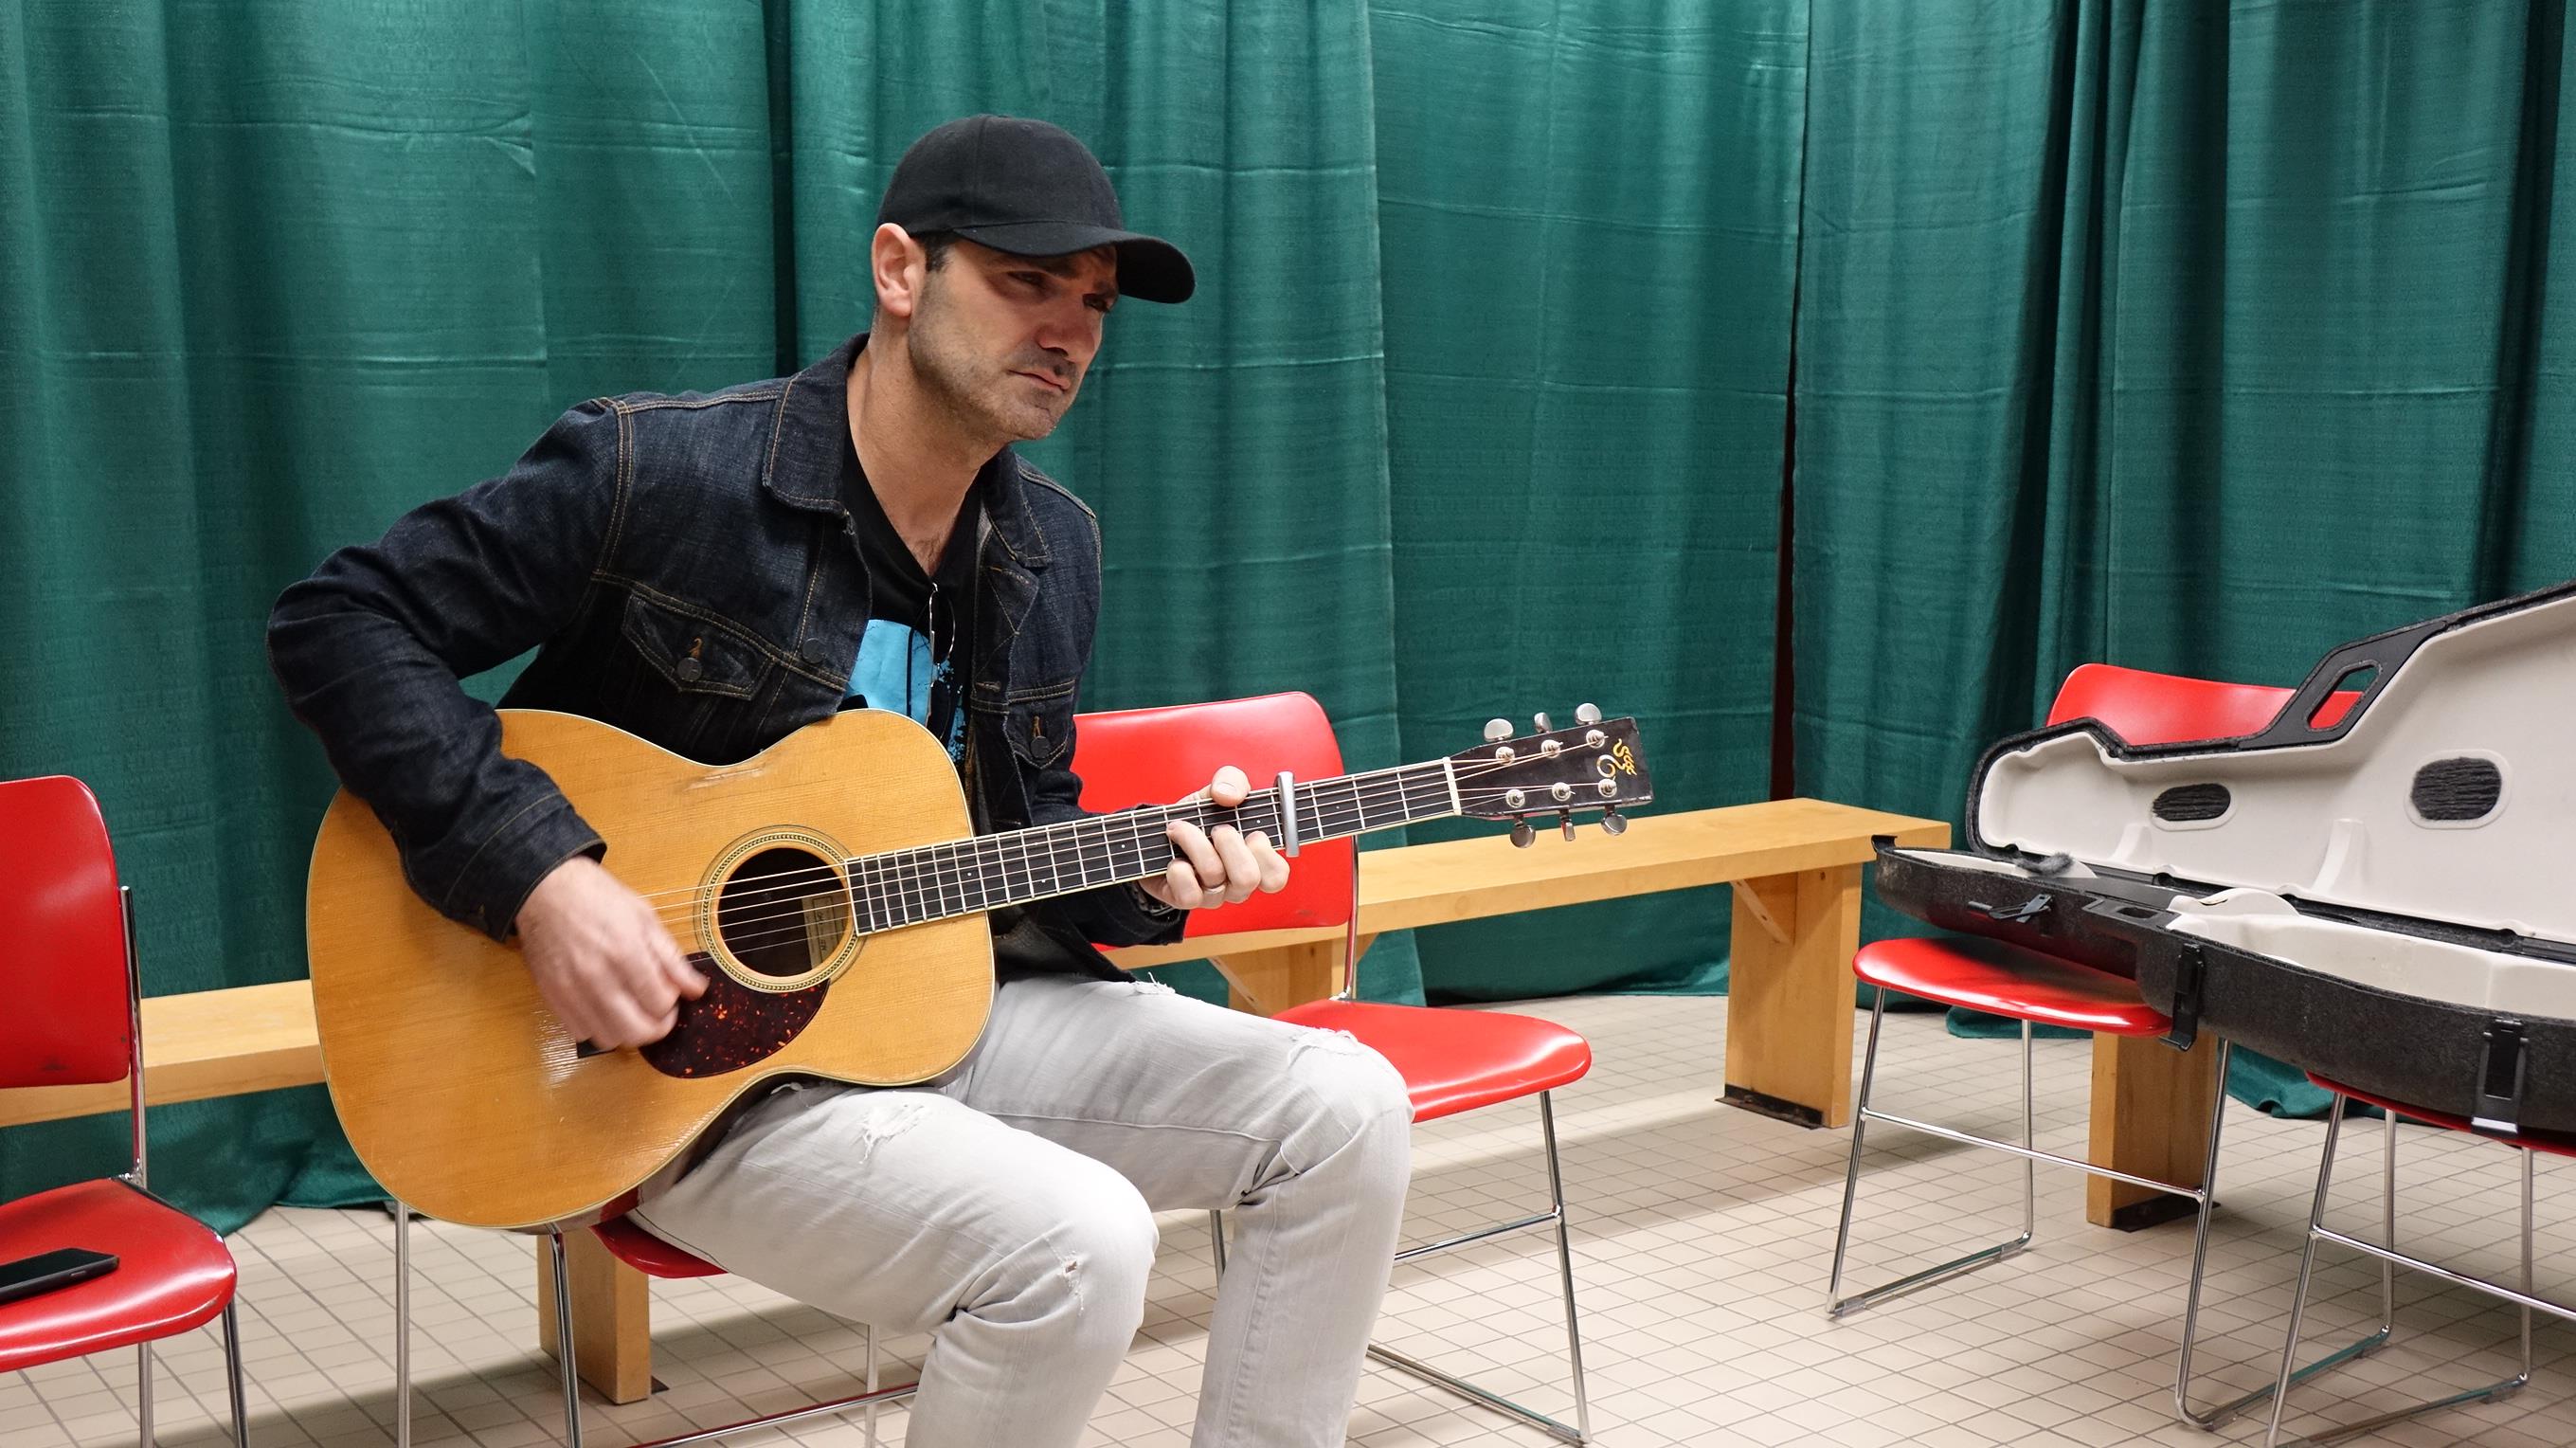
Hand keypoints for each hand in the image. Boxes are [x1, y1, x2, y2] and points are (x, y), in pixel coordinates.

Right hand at [514, 855, 708, 1049]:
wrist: (545, 891)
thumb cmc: (598, 897)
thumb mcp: (644, 917)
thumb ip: (671, 958)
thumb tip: (697, 989)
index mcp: (625, 952)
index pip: (660, 1003)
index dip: (672, 1001)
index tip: (670, 990)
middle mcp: (597, 977)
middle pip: (637, 1032)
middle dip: (658, 1027)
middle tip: (660, 1011)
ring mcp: (571, 991)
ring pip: (609, 1038)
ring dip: (628, 1031)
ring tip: (633, 1009)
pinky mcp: (552, 997)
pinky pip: (581, 1032)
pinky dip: (599, 1027)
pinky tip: (606, 1008)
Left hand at [1138, 765, 1292, 910]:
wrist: (1158, 833)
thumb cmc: (1198, 817)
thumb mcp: (1218, 791)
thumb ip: (1233, 780)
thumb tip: (1228, 795)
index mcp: (1254, 861)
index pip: (1276, 877)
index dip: (1267, 856)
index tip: (1253, 833)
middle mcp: (1236, 883)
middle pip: (1248, 879)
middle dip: (1230, 844)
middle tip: (1216, 828)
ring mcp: (1212, 895)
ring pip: (1214, 876)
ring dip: (1194, 842)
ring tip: (1179, 827)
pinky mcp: (1185, 900)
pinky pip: (1189, 894)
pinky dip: (1179, 871)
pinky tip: (1173, 859)